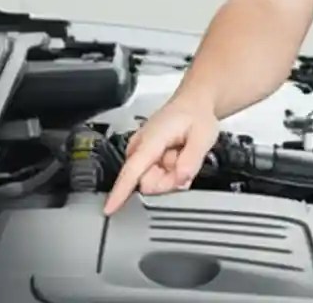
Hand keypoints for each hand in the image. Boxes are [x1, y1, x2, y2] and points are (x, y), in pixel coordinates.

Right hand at [103, 97, 219, 214]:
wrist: (192, 104)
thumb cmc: (195, 115)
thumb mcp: (203, 136)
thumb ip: (191, 160)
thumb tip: (180, 179)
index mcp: (151, 139)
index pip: (132, 171)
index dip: (120, 192)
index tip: (109, 208)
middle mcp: (140, 146)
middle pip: (148, 184)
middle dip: (169, 180)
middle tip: (184, 160)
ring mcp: (140, 152)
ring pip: (152, 182)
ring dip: (170, 174)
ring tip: (179, 155)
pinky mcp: (143, 157)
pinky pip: (154, 176)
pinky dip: (168, 171)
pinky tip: (175, 156)